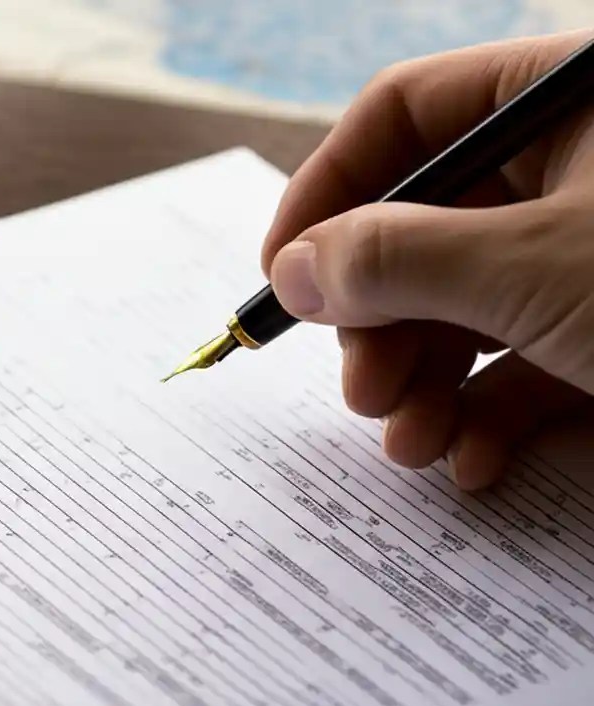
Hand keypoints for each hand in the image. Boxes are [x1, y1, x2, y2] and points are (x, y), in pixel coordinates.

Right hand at [261, 30, 593, 490]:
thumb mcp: (537, 268)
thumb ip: (399, 259)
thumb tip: (298, 269)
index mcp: (567, 101)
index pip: (404, 116)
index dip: (326, 191)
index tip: (286, 274)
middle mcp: (578, 168)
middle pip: (424, 224)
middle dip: (381, 319)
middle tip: (361, 389)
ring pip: (465, 304)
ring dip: (423, 382)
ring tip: (411, 442)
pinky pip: (522, 361)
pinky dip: (487, 415)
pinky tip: (471, 458)